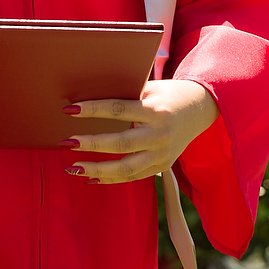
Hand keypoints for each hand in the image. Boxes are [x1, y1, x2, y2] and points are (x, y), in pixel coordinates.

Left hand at [64, 79, 219, 184]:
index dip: (93, 110)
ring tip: (73, 167)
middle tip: (67, 143)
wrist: (200, 109)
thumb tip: (89, 98)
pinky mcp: (162, 166)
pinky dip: (110, 179)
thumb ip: (126, 95)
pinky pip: (132, 177)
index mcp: (155, 111)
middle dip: (90, 144)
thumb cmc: (168, 94)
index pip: (118, 110)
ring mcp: (162, 154)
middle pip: (120, 144)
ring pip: (125, 168)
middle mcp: (159, 135)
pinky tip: (90, 177)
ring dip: (96, 169)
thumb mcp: (150, 88)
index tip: (70, 109)